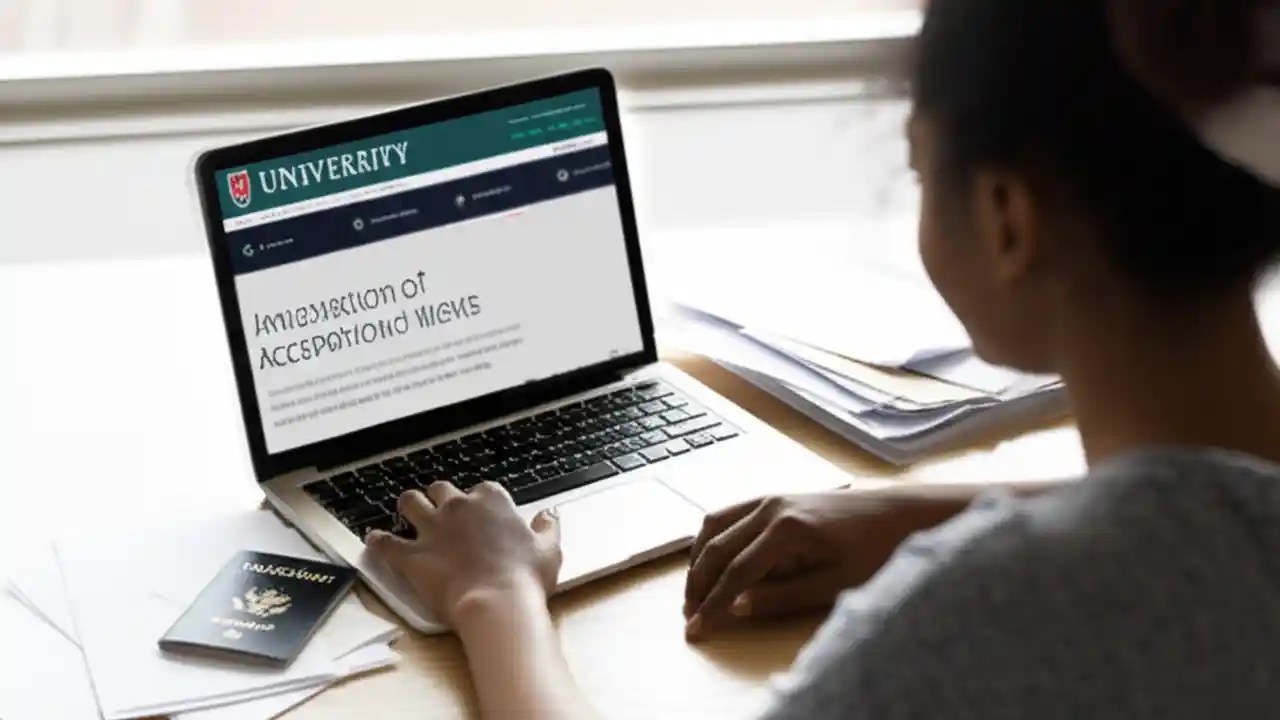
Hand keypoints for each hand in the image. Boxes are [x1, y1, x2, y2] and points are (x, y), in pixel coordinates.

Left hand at [366, 482, 561, 628]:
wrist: (497, 602)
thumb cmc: (525, 578)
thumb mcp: (549, 549)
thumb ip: (548, 528)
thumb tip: (549, 515)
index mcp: (492, 501)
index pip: (482, 490)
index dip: (480, 502)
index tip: (481, 515)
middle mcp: (459, 507)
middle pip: (441, 489)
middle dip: (440, 498)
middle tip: (442, 512)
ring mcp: (432, 529)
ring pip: (409, 502)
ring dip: (408, 506)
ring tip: (408, 513)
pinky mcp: (411, 555)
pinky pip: (386, 542)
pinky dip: (378, 540)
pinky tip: (374, 539)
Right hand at [683, 489, 962, 640]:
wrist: (901, 513)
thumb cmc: (876, 550)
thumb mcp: (834, 585)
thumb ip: (783, 596)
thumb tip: (739, 607)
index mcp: (786, 529)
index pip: (735, 573)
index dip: (713, 605)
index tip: (697, 629)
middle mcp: (771, 507)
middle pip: (716, 548)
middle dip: (697, 584)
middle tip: (689, 616)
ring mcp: (770, 497)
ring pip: (714, 525)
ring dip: (698, 559)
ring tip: (695, 591)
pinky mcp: (775, 496)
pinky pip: (729, 514)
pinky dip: (712, 538)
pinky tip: (712, 559)